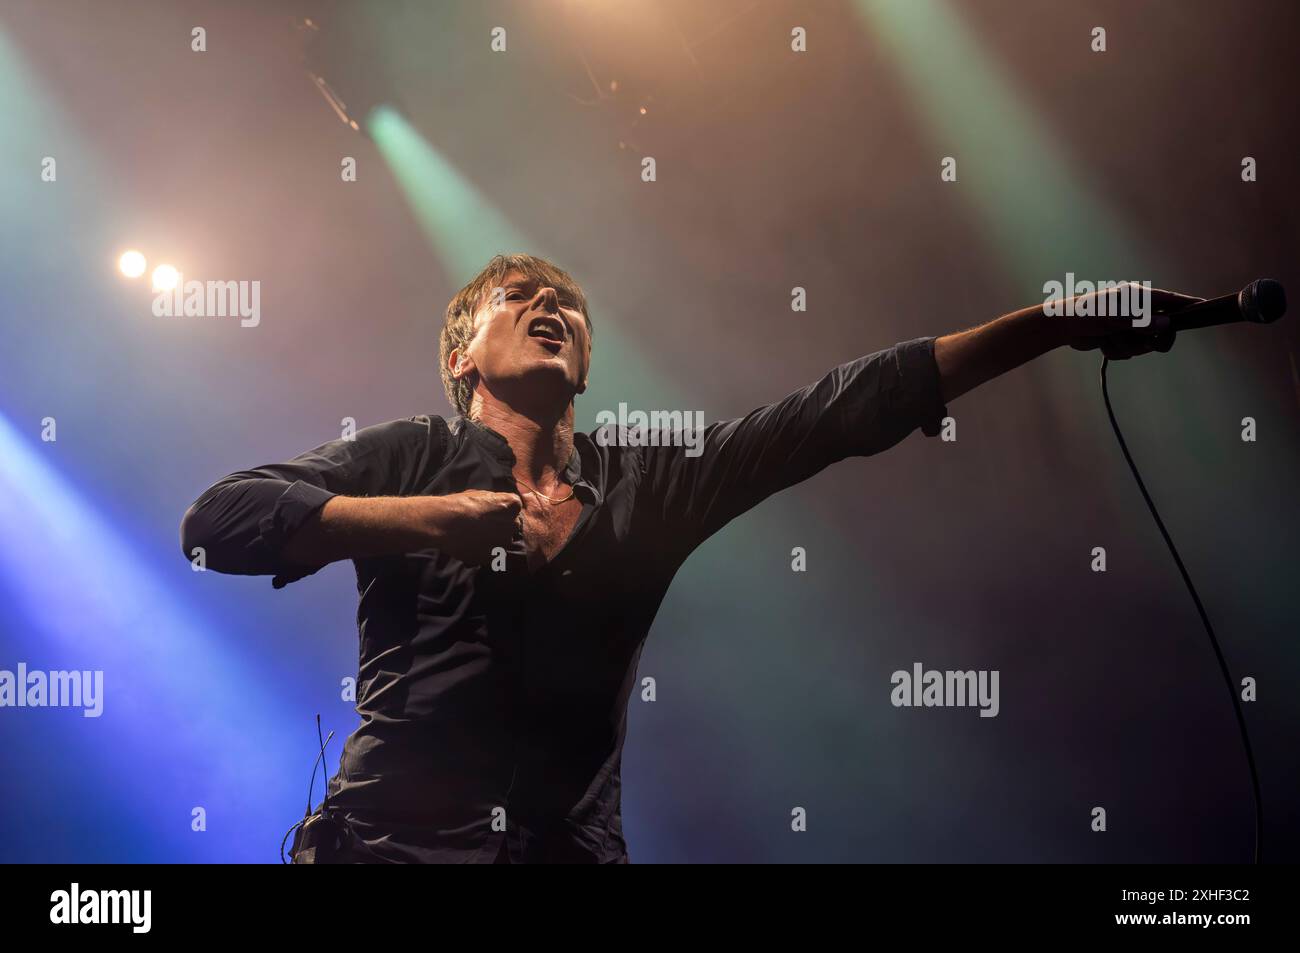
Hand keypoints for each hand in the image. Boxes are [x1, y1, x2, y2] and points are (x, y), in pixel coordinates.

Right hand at [422, 490, 522, 565]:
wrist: (444, 522)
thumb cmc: (460, 504)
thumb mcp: (481, 494)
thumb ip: (496, 501)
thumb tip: (498, 505)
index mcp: (512, 504)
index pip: (514, 508)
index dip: (501, 511)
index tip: (489, 512)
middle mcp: (513, 524)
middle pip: (511, 526)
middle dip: (500, 526)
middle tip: (482, 525)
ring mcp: (504, 542)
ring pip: (503, 542)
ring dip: (493, 540)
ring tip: (474, 536)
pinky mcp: (493, 556)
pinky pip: (492, 554)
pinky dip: (484, 551)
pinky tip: (471, 545)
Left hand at [1056, 283, 1202, 359]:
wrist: (1061, 326)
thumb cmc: (1086, 314)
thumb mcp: (1115, 318)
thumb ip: (1141, 322)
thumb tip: (1167, 325)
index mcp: (1138, 297)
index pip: (1170, 300)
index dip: (1187, 305)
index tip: (1205, 307)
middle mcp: (1136, 311)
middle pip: (1161, 330)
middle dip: (1149, 340)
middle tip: (1144, 342)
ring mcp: (1128, 326)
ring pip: (1143, 345)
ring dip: (1126, 346)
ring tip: (1109, 338)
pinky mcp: (1118, 338)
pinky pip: (1128, 352)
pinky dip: (1116, 351)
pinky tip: (1102, 344)